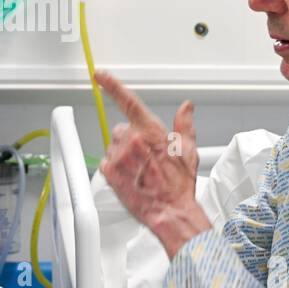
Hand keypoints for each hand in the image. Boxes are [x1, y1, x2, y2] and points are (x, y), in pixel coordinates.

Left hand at [94, 69, 210, 258]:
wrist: (170, 211)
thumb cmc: (179, 185)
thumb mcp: (188, 151)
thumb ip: (184, 125)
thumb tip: (186, 108)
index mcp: (151, 131)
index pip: (128, 101)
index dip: (111, 85)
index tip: (100, 76)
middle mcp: (132, 141)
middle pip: (121, 129)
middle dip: (130, 140)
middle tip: (145, 157)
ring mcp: (119, 156)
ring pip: (113, 146)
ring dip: (122, 155)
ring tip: (139, 170)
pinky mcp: (109, 172)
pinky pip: (107, 163)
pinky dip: (115, 169)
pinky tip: (130, 177)